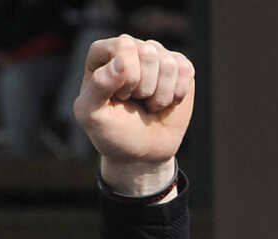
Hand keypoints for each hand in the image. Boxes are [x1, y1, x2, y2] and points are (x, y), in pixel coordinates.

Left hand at [73, 35, 194, 196]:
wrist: (141, 154)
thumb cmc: (113, 132)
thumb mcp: (92, 116)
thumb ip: (98, 86)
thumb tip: (123, 60)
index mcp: (103, 54)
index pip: (123, 46)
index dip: (125, 77)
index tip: (118, 97)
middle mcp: (131, 48)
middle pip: (148, 52)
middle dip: (144, 88)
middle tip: (134, 102)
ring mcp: (157, 55)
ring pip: (168, 63)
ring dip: (159, 96)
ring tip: (147, 105)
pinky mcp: (179, 66)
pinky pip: (185, 70)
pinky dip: (176, 96)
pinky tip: (164, 103)